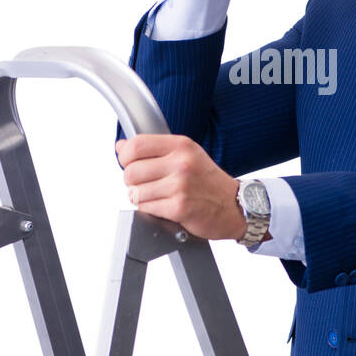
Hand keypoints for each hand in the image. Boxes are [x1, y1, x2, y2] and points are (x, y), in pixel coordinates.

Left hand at [115, 134, 247, 241]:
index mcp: (181, 145)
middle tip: (145, 185)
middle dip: (132, 182)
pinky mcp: (179, 207)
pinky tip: (164, 207)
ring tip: (157, 197)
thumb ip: (154, 149)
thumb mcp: (186, 155)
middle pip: (131, 171)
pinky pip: (146, 208)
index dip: (125, 157)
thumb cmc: (208, 181)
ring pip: (135, 192)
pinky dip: (150, 210)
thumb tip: (121, 146)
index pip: (136, 145)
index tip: (129, 163)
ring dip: (140, 198)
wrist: (235, 206)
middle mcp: (181, 163)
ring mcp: (181, 185)